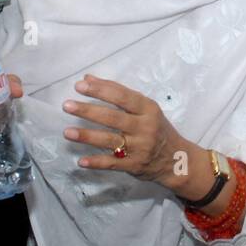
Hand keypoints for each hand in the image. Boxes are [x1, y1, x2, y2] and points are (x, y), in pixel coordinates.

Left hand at [62, 75, 183, 185]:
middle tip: (67, 105)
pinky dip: (96, 162)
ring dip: (87, 136)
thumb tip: (88, 79)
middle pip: (113, 117)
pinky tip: (81, 161)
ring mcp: (140, 147)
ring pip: (110, 140)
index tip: (80, 85)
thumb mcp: (145, 109)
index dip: (100, 90)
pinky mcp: (135, 165)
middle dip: (88, 111)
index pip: (122, 97)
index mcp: (148, 109)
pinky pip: (113, 163)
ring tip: (67, 132)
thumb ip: (119, 94)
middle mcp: (145, 127)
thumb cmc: (157, 128)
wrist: (177, 159)